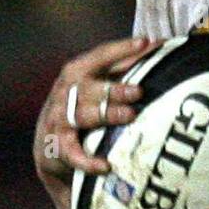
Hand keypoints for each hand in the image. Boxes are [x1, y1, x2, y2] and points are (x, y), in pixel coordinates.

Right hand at [33, 36, 161, 203]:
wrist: (50, 145)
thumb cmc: (84, 107)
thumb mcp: (97, 85)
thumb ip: (122, 66)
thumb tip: (159, 45)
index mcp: (77, 73)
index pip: (99, 57)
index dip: (120, 49)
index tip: (144, 42)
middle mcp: (66, 93)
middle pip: (90, 88)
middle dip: (114, 89)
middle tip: (139, 91)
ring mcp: (60, 119)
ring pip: (83, 115)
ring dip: (106, 115)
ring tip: (129, 115)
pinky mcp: (57, 146)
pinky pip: (72, 154)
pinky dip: (88, 161)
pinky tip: (105, 166)